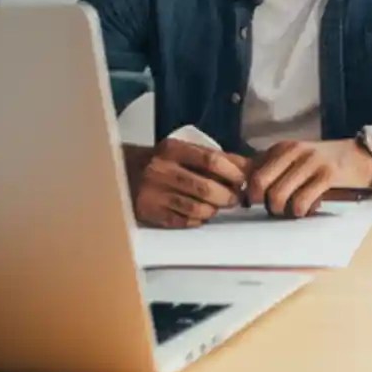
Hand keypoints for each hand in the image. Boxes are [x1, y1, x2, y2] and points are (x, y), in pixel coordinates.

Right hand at [126, 139, 250, 228]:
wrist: (122, 171)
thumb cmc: (164, 161)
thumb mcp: (185, 150)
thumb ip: (216, 157)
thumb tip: (249, 167)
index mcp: (173, 149)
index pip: (211, 160)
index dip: (232, 172)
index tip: (243, 180)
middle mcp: (161, 170)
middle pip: (205, 188)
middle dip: (227, 196)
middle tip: (235, 199)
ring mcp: (153, 193)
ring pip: (195, 208)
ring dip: (213, 210)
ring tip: (216, 206)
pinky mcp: (149, 212)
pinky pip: (182, 222)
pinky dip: (197, 220)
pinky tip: (199, 214)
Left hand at [247, 140, 371, 217]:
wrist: (362, 156)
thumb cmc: (324, 163)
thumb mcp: (296, 160)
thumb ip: (272, 169)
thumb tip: (244, 186)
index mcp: (282, 148)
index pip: (250, 172)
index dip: (248, 193)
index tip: (255, 205)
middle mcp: (293, 151)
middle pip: (258, 183)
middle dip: (261, 203)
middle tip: (274, 210)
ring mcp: (310, 162)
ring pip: (277, 195)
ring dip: (282, 211)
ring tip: (293, 210)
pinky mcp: (327, 174)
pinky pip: (301, 201)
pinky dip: (300, 211)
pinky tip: (309, 208)